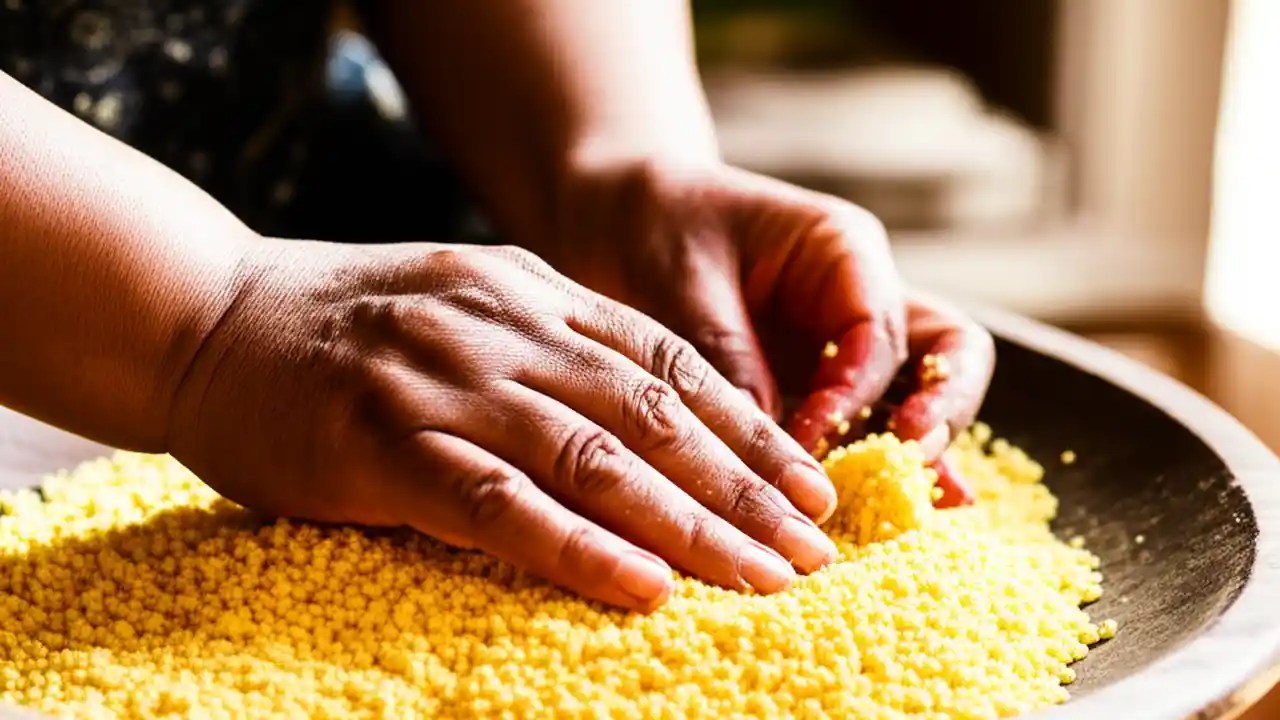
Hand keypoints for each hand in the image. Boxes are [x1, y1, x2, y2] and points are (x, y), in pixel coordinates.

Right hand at [167, 239, 838, 611]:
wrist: (208, 315)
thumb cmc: (346, 322)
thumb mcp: (467, 299)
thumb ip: (552, 340)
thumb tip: (651, 403)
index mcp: (534, 296)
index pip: (673, 367)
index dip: (753, 431)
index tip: (811, 486)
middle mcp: (507, 332)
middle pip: (656, 419)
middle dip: (747, 489)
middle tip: (816, 548)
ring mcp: (448, 386)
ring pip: (598, 463)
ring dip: (693, 527)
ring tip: (765, 578)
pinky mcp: (386, 446)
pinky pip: (500, 506)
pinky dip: (580, 548)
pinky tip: (644, 586)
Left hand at [541, 162, 993, 467]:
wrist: (627, 219)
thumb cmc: (659, 227)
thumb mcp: (683, 279)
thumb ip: (728, 353)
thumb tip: (770, 444)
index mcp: (841, 249)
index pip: (879, 326)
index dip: (855, 390)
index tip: (812, 437)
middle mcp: (864, 297)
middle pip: (945, 355)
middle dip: (934, 412)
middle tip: (903, 465)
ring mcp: (851, 345)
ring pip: (921, 396)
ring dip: (917, 451)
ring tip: (910, 508)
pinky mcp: (824, 385)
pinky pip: (870, 426)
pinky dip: (883, 465)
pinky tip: (902, 515)